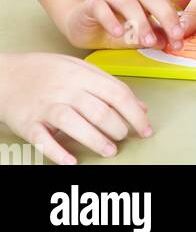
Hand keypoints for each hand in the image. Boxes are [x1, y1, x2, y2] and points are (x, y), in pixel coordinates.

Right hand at [0, 53, 151, 164]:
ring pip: (75, 124)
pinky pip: (44, 140)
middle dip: (117, 127)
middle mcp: (66, 89)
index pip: (116, 93)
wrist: (7, 76)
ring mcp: (46, 107)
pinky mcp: (29, 124)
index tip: (146, 128)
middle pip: (99, 110)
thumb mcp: (80, 69)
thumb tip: (140, 107)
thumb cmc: (47, 72)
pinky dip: (59, 153)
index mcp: (82, 74)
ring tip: (110, 151)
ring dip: (96, 141)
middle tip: (124, 137)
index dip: (134, 113)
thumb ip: (110, 86)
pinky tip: (72, 162)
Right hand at [63, 0, 185, 51]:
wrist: (77, 20)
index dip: (174, 21)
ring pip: (128, 3)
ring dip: (140, 21)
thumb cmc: (107, 27)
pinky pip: (103, 8)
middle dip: (164, 16)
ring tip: (148, 40)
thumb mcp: (132, 35)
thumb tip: (169, 42)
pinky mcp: (92, 4)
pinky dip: (112, 20)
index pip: (163, 5)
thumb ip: (150, 36)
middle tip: (173, 35)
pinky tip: (118, 33)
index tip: (181, 39)